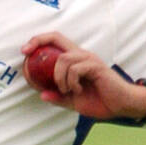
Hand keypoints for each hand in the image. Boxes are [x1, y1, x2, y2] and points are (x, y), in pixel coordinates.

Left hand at [20, 30, 145, 120]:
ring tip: (65, 90)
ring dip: (58, 76)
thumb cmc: (100, 101)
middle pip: (57, 38)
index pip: (55, 42)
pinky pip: (75, 69)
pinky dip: (71, 81)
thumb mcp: (73, 102)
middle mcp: (81, 55)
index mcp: (74, 61)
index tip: (24, 51)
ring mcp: (88, 59)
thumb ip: (58, 97)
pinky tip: (77, 90)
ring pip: (63, 58)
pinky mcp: (96, 66)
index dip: (38, 42)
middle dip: (38, 42)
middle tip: (26, 53)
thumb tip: (42, 95)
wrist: (120, 106)